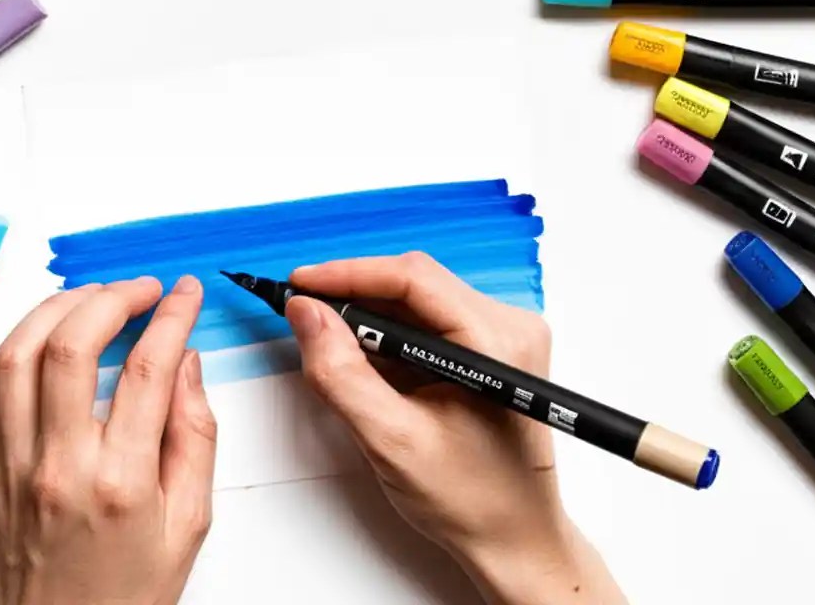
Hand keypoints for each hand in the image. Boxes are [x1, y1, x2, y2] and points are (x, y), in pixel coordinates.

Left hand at [0, 276, 216, 604]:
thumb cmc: (124, 593)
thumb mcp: (188, 522)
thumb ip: (194, 436)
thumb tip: (187, 364)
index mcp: (121, 482)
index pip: (148, 368)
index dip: (171, 315)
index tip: (185, 293)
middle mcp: (59, 466)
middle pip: (74, 343)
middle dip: (112, 296)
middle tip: (140, 290)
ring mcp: (10, 464)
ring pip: (17, 353)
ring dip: (57, 308)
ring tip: (92, 300)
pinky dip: (9, 348)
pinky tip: (42, 342)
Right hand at [286, 254, 624, 604]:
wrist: (515, 539)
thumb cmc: (471, 501)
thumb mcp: (391, 441)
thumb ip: (342, 374)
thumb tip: (306, 314)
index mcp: (496, 343)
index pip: (413, 279)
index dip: (349, 275)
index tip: (299, 285)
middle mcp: (510, 328)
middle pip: (416, 284)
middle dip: (354, 296)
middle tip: (303, 314)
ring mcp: (503, 338)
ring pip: (418, 303)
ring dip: (369, 320)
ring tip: (327, 342)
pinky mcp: (490, 353)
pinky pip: (429, 325)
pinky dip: (389, 339)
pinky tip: (364, 362)